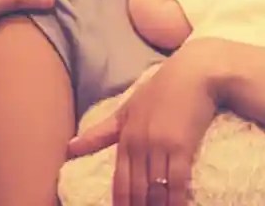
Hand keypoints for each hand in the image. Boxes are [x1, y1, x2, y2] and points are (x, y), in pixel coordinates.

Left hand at [66, 40, 226, 205]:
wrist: (194, 72)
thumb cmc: (162, 89)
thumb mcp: (128, 108)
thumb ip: (102, 132)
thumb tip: (70, 147)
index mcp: (125, 138)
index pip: (119, 183)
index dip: (122, 205)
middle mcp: (139, 144)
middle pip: (137, 190)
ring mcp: (159, 145)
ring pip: (155, 189)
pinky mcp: (181, 145)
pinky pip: (177, 181)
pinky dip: (175, 200)